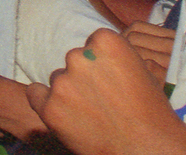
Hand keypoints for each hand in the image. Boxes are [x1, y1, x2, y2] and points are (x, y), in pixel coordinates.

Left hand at [27, 28, 185, 154]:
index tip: (106, 78)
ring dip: (68, 92)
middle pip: (74, 61)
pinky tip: (60, 112)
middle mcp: (79, 57)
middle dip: (83, 77)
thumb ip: (113, 58)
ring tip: (90, 113)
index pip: (91, 44)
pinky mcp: (50, 108)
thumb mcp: (139, 68)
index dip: (99, 64)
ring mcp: (63, 83)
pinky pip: (35, 94)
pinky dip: (44, 102)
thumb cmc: (150, 111)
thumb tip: (96, 57)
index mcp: (104, 41)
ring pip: (58, 80)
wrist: (146, 146)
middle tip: (99, 99)